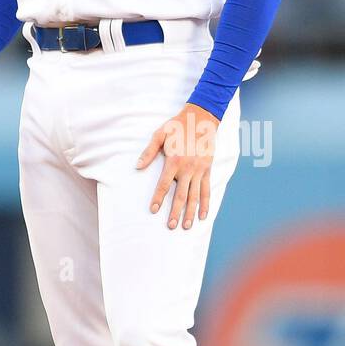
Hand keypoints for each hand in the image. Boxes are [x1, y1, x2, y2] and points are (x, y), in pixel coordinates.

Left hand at [137, 101, 219, 228]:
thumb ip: (149, 152)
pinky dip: (205, 203)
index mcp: (174, 161)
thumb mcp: (160, 135)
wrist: (201, 119)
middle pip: (180, 195)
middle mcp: (188, 169)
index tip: (153, 210)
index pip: (164, 185)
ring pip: (194, 196)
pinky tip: (202, 215)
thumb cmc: (177, 126)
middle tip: (171, 226)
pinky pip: (206, 190)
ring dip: (190, 212)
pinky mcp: (207, 170)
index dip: (158, 198)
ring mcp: (199, 171)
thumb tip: (137, 166)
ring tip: (186, 226)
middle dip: (175, 212)